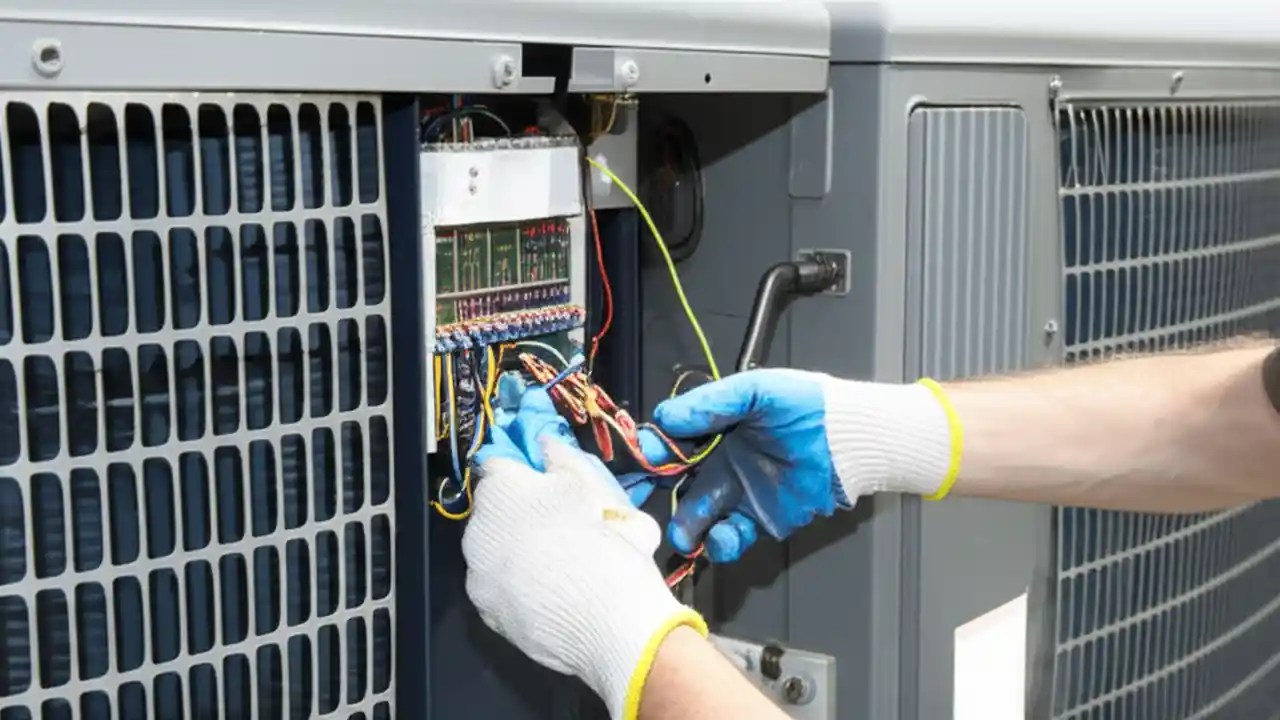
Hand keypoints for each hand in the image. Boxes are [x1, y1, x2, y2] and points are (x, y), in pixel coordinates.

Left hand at [465, 392, 706, 718]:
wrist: (609, 621)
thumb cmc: (603, 541)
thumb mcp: (593, 486)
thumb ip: (561, 458)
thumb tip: (545, 444)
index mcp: (499, 490)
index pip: (498, 465)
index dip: (523, 472)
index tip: (545, 483)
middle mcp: (476, 530)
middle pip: (494, 511)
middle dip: (519, 513)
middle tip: (560, 526)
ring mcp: (478, 576)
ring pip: (494, 552)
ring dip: (516, 551)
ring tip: (559, 565)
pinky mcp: (487, 615)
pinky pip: (500, 589)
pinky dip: (518, 588)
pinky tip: (551, 594)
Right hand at [644, 369, 841, 562]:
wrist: (846, 439)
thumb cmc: (805, 404)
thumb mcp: (755, 391)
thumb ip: (711, 403)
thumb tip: (666, 417)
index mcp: (714, 429)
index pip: (671, 440)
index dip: (655, 449)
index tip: (646, 457)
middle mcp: (720, 462)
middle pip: (675, 481)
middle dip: (653, 492)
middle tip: (639, 501)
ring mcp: (737, 493)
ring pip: (697, 515)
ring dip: (685, 526)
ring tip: (684, 534)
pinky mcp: (758, 520)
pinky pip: (729, 537)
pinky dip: (720, 542)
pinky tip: (722, 535)